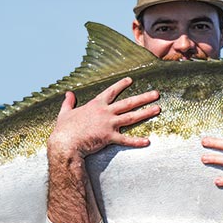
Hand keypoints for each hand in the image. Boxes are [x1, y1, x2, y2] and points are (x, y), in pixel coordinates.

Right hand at [46, 77, 159, 222]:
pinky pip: (126, 139)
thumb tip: (68, 94)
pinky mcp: (109, 137)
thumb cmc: (64, 129)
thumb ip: (68, 102)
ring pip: (132, 117)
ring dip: (146, 112)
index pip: (111, 91)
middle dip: (144, 97)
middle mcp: (105, 112)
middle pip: (128, 102)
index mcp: (96, 104)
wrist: (66, 142)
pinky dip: (137, 141)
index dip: (121, 85)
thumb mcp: (65, 112)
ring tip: (157, 109)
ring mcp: (109, 124)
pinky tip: (148, 141)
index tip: (130, 80)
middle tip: (156, 94)